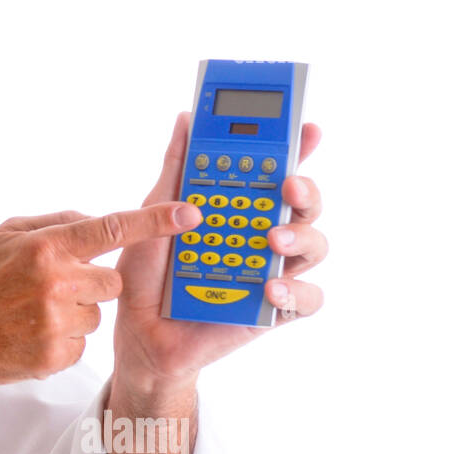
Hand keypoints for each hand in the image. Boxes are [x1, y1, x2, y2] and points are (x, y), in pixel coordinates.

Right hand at [0, 203, 200, 386]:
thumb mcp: (4, 235)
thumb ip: (55, 224)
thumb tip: (97, 221)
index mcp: (46, 246)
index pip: (113, 228)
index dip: (156, 221)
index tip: (191, 214)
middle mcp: (56, 281)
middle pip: (112, 282)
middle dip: (91, 285)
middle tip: (50, 290)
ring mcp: (56, 322)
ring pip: (97, 316)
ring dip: (75, 315)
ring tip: (32, 316)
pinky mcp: (55, 355)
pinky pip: (82, 345)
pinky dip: (62, 342)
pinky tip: (29, 337)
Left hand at [112, 112, 327, 399]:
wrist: (138, 335)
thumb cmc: (148, 274)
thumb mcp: (152, 216)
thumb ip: (174, 170)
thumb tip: (187, 118)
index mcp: (238, 208)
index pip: (275, 172)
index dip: (296, 147)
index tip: (306, 127)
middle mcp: (261, 235)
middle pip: (304, 205)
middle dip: (305, 190)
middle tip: (289, 186)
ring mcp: (271, 271)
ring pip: (314, 246)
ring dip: (301, 237)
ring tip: (272, 239)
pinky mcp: (272, 311)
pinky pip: (305, 300)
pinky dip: (296, 291)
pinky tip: (271, 287)